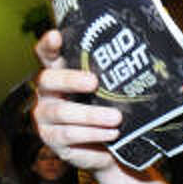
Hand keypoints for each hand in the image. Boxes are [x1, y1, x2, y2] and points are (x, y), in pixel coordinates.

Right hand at [33, 29, 123, 172]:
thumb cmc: (105, 110)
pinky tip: (111, 133)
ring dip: (91, 115)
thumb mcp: (108, 91)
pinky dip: (93, 134)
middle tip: (94, 82)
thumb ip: (110, 76)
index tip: (57, 35)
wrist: (105, 148)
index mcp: (57, 74)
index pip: (46, 54)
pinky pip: (69, 135)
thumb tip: (137, 59)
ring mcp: (45, 117)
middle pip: (48, 80)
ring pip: (62, 112)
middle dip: (71, 80)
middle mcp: (46, 93)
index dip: (48, 44)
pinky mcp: (52, 140)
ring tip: (116, 118)